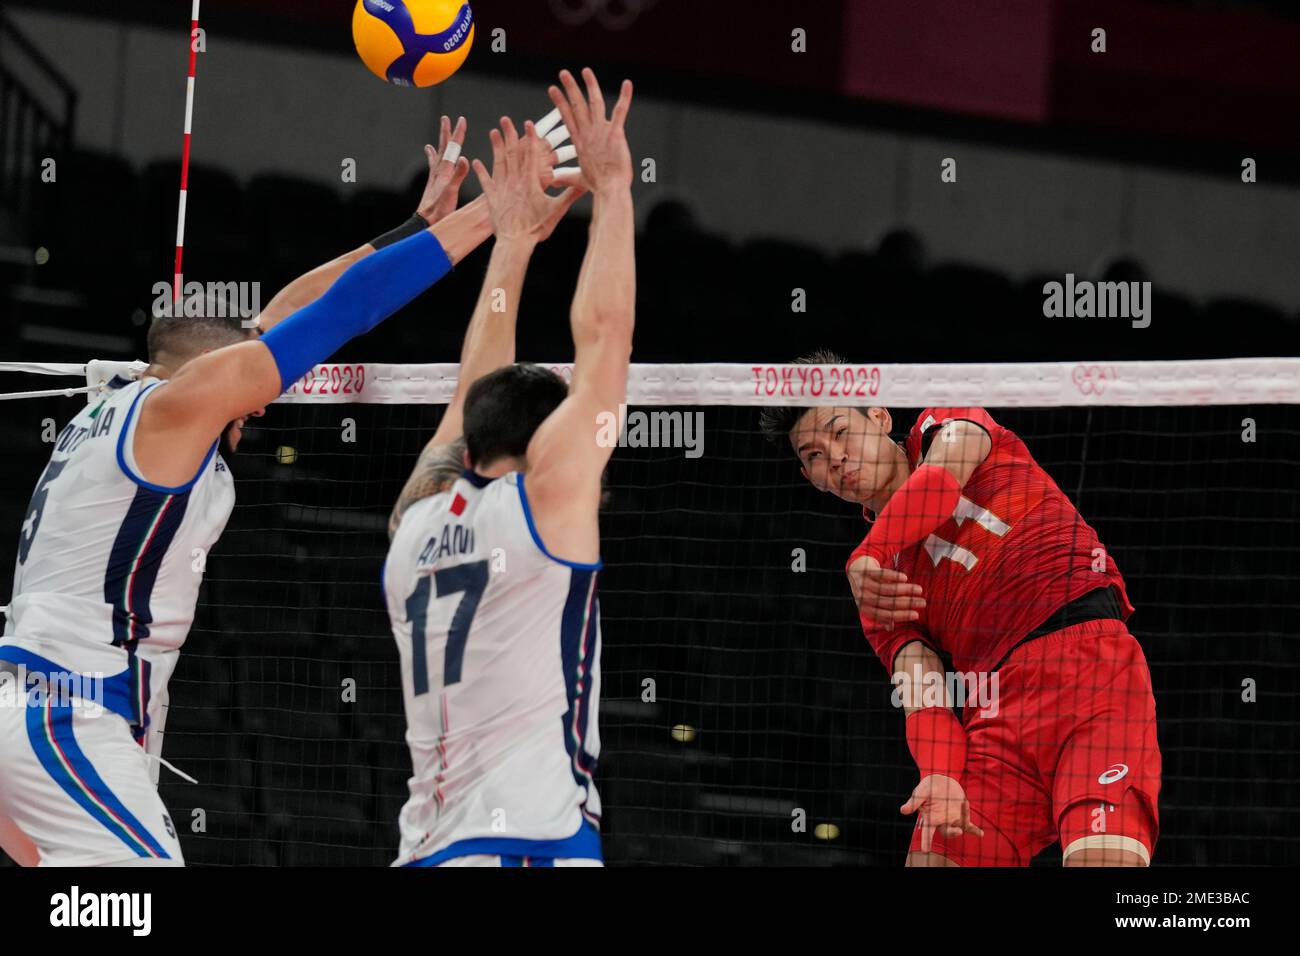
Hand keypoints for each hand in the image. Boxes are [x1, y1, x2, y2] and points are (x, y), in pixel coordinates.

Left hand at [417, 115, 470, 223]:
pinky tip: (430, 152)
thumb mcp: (451, 192)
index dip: (458, 133)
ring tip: (441, 132)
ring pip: (439, 154)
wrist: (426, 221)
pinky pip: (433, 165)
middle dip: (447, 132)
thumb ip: (458, 175)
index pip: (453, 148)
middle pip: (443, 147)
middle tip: (447, 118)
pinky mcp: (434, 183)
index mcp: (445, 171)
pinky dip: (433, 156)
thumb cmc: (439, 209)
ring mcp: (435, 177)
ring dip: (440, 142)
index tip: (461, 120)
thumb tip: (463, 158)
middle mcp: (439, 171)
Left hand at [471, 116, 586, 244]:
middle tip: (506, 120)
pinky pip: (485, 182)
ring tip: (494, 132)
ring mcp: (501, 189)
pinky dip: (481, 171)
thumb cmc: (536, 229)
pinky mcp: (492, 199)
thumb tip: (587, 184)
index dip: (530, 138)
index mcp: (530, 183)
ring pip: (498, 163)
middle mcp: (514, 182)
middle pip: (512, 154)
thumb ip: (570, 195)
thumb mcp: (556, 211)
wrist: (515, 243)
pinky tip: (476, 161)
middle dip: (510, 135)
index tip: (529, 124)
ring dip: (496, 147)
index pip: (531, 156)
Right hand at [547, 67, 632, 193]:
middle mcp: (588, 133)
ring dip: (590, 85)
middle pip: (577, 105)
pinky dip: (625, 97)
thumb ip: (566, 177)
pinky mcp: (616, 133)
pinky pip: (620, 111)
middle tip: (563, 73)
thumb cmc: (598, 186)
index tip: (553, 89)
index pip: (567, 117)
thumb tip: (552, 181)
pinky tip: (627, 84)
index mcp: (580, 142)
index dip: (560, 102)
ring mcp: (602, 132)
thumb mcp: (579, 180)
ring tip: (586, 71)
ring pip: (595, 103)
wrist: (610, 190)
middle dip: (570, 88)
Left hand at [847, 554, 924, 630]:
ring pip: (888, 589)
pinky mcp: (866, 572)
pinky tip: (905, 578)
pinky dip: (894, 576)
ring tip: (919, 590)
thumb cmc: (868, 590)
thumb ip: (880, 615)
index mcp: (866, 609)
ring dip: (906, 590)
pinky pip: (882, 575)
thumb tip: (890, 628)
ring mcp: (864, 585)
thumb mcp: (871, 604)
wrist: (855, 570)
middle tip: (923, 602)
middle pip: (889, 603)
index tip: (916, 615)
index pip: (886, 615)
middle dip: (908, 603)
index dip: (902, 616)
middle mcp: (864, 598)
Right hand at [900, 773, 983, 852]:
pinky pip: (968, 825)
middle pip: (946, 833)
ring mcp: (953, 819)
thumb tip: (902, 810)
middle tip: (957, 831)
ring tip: (963, 811)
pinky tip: (980, 834)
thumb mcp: (921, 792)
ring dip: (963, 826)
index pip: (927, 832)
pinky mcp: (961, 815)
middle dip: (952, 833)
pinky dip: (974, 830)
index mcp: (930, 818)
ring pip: (958, 829)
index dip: (926, 841)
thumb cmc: (928, 787)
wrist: (941, 781)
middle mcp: (942, 821)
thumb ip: (914, 802)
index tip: (925, 849)